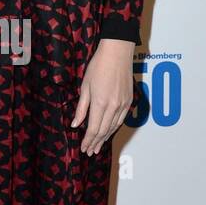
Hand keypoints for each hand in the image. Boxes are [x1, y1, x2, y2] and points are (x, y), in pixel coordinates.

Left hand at [71, 38, 134, 153]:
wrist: (117, 53)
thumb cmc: (98, 66)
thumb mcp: (85, 87)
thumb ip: (81, 108)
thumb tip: (76, 124)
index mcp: (100, 103)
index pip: (94, 129)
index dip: (88, 141)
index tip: (83, 148)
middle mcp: (114, 106)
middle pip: (104, 131)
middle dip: (96, 143)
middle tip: (90, 152)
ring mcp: (123, 104)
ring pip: (114, 127)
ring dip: (105, 138)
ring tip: (98, 146)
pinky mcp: (129, 100)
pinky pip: (121, 119)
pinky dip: (114, 128)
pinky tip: (108, 132)